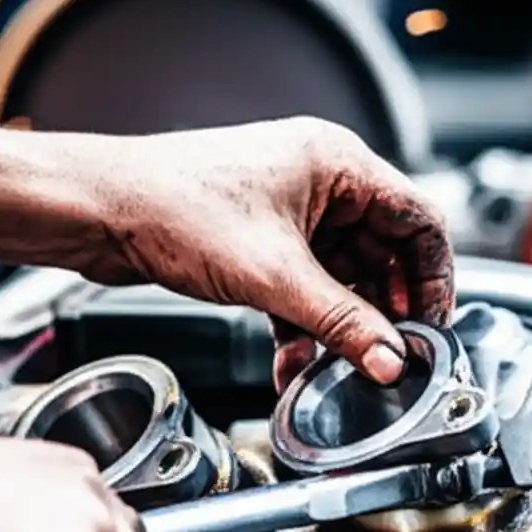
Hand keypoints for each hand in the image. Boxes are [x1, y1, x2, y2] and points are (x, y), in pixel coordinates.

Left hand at [68, 117, 453, 390]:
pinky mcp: (261, 240)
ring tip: (336, 368)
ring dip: (338, 324)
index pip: (419, 221)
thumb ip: (341, 322)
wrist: (99, 210)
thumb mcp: (274, 277)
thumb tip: (389, 359)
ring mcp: (290, 211)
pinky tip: (295, 362)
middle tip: (386, 356)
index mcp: (338, 163)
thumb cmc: (174, 207)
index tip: (428, 330)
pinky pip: (304, 285)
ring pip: (342, 275)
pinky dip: (303, 323)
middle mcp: (321, 181)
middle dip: (382, 310)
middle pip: (384, 253)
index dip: (432, 280)